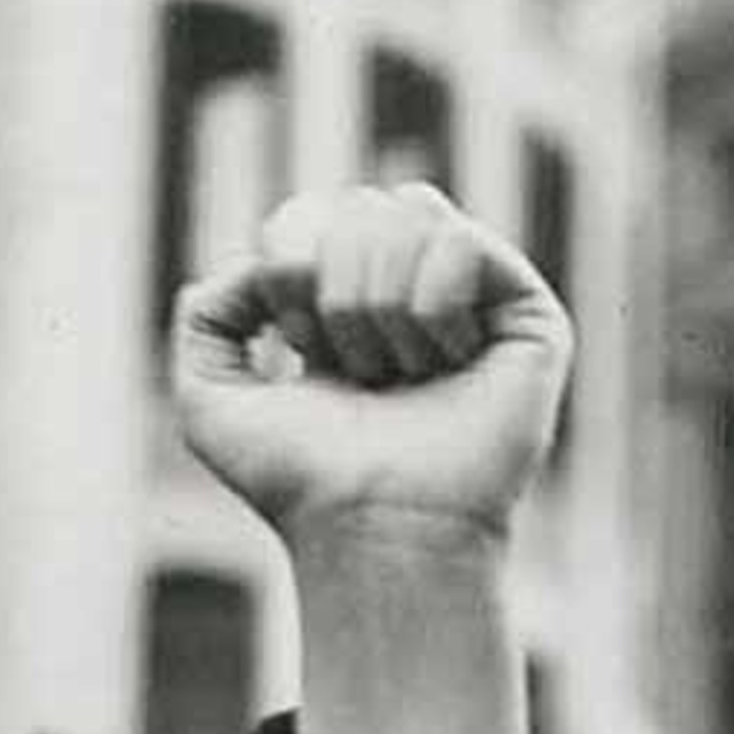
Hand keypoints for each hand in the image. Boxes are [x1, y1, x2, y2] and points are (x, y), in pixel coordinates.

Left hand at [171, 182, 570, 541]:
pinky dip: (432, 305)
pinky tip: (447, 365)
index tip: (305, 354)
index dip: (290, 271)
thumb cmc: (301, 482)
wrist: (375, 526)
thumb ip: (203, 314)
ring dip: (383, 308)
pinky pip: (461, 242)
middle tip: (363, 375)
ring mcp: (476, 306)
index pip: (310, 216)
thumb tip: (255, 265)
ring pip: (409, 216)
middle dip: (338, 293)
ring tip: (407, 379)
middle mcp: (415, 297)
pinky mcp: (529, 320)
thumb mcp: (209, 401)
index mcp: (350, 305)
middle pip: (358, 208)